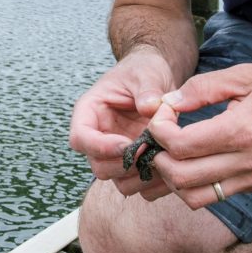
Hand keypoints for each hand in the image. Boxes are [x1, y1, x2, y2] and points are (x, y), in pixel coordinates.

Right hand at [68, 49, 179, 196]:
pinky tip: (171, 165)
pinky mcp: (134, 161)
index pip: (80, 138)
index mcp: (90, 112)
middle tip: (151, 152)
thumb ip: (148, 89)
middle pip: (98, 165)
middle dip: (124, 164)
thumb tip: (149, 108)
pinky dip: (153, 181)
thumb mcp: (146, 72)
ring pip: (117, 180)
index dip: (100, 146)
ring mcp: (116, 152)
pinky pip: (138, 182)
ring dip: (140, 175)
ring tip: (163, 159)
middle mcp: (99, 136)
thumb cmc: (144, 70)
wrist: (157, 78)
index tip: (127, 144)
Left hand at [139, 61, 251, 207]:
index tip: (163, 115)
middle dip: (159, 159)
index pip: (181, 146)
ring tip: (175, 154)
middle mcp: (248, 162)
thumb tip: (170, 101)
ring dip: (176, 179)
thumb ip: (204, 88)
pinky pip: (219, 196)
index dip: (160, 131)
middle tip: (160, 138)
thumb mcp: (246, 75)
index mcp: (242, 131)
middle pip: (182, 179)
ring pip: (196, 198)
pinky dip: (199, 183)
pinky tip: (200, 159)